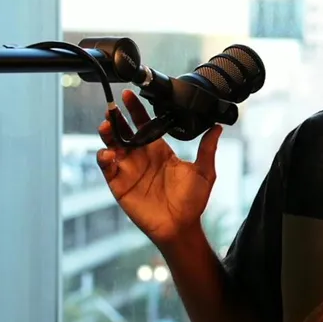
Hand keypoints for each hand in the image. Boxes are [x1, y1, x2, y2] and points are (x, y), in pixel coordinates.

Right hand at [96, 89, 221, 246]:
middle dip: (117, 118)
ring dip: (108, 135)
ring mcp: (129, 170)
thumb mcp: (204, 172)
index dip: (136, 110)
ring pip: (113, 146)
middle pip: (125, 132)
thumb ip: (207, 148)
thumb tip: (218, 126)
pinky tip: (109, 154)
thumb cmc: (192, 202)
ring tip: (107, 125)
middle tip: (113, 107)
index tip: (131, 96)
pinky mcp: (120, 184)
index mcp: (160, 151)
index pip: (145, 125)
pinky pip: (108, 168)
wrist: (181, 226)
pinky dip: (105, 159)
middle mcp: (142, 157)